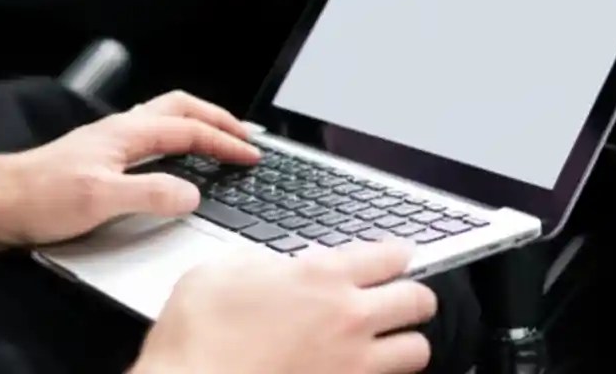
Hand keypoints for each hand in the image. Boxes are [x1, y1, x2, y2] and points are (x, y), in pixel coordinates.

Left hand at [0, 91, 259, 244]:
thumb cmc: (38, 197)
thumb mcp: (100, 200)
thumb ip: (150, 193)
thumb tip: (193, 193)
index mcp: (127, 133)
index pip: (189, 129)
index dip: (225, 141)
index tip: (251, 155)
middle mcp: (120, 131)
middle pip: (180, 108)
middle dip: (216, 118)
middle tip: (243, 136)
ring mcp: (108, 143)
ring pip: (164, 119)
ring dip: (196, 125)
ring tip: (218, 140)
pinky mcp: (98, 160)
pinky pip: (151, 138)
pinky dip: (175, 141)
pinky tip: (174, 161)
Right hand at [132, 241, 436, 373]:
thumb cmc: (196, 335)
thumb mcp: (221, 271)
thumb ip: (263, 263)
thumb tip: (276, 268)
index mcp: (322, 276)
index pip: (391, 255)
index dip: (397, 254)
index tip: (396, 258)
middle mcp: (349, 318)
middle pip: (419, 300)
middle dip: (412, 297)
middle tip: (398, 300)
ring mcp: (352, 365)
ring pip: (417, 351)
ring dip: (405, 344)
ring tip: (388, 344)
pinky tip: (359, 373)